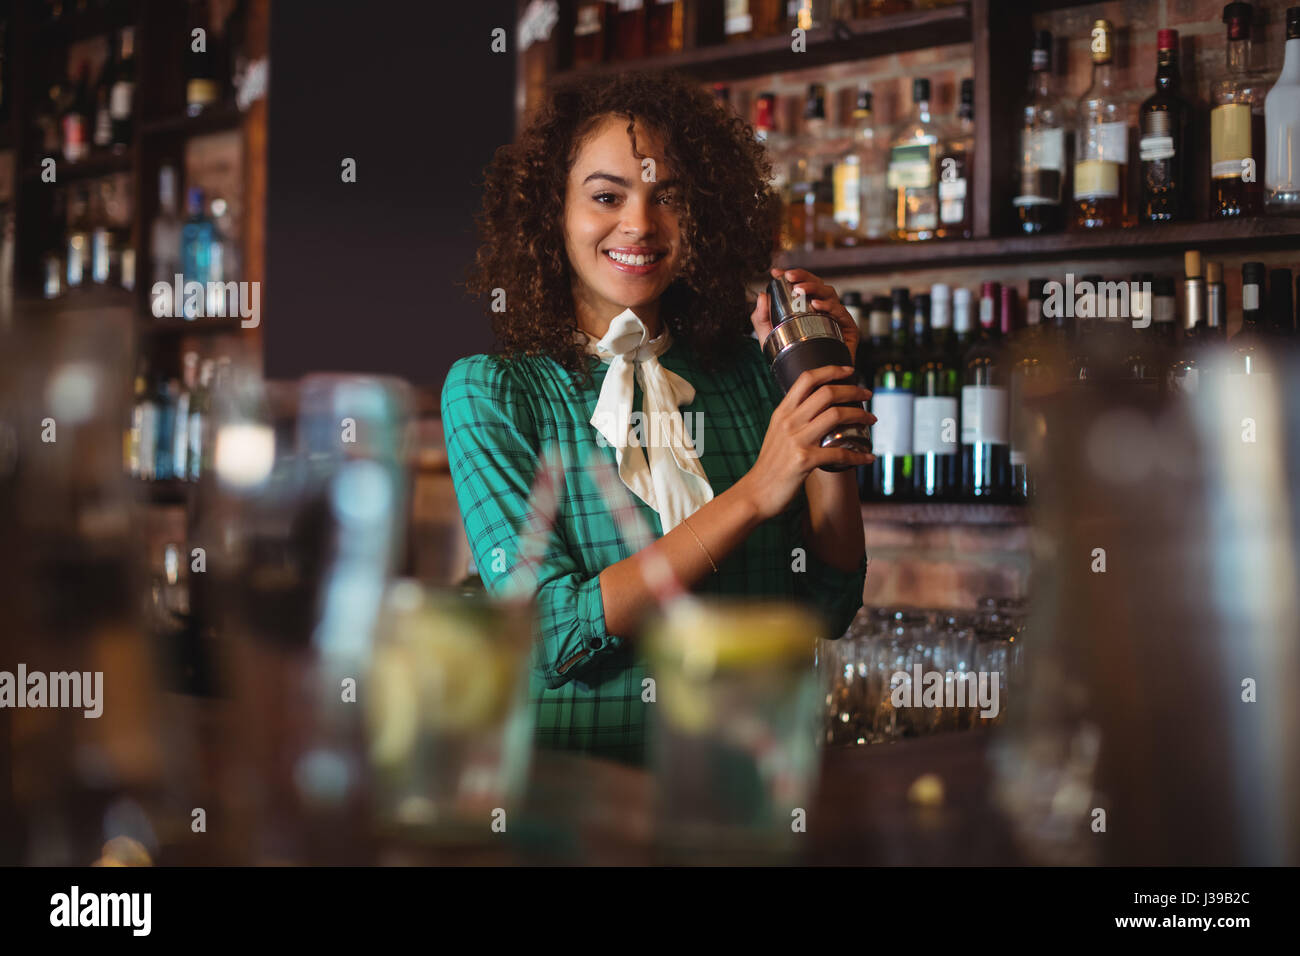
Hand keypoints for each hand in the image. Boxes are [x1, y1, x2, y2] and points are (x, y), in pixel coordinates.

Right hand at [737, 364, 875, 522]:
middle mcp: (789, 422)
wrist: (755, 493)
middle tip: (867, 393)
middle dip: (853, 390)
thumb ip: (793, 420)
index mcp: (782, 412)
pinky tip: (868, 457)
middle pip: (827, 393)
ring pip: (836, 415)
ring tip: (871, 419)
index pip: (807, 379)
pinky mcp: (805, 460)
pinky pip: (839, 453)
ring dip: (860, 415)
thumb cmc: (769, 466)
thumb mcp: (776, 433)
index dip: (831, 370)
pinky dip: (858, 455)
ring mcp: (796, 440)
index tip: (849, 371)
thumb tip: (815, 410)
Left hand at [750, 267, 859, 366]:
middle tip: (789, 278)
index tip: (777, 272)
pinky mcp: (849, 330)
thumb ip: (760, 318)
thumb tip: (762, 295)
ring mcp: (837, 318)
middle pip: (818, 285)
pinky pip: (842, 313)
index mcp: (808, 307)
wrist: (812, 383)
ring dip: (815, 288)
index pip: (802, 285)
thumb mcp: (768, 337)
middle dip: (804, 278)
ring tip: (801, 289)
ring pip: (830, 294)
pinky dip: (830, 307)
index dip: (793, 275)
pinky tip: (818, 306)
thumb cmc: (790, 359)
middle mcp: (824, 309)